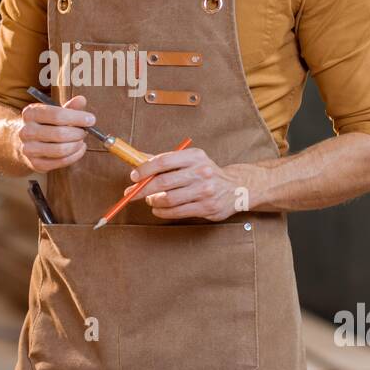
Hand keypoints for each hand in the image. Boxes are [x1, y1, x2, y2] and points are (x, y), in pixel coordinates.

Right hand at [15, 94, 94, 171]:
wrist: (24, 142)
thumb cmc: (44, 124)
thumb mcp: (54, 111)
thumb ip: (69, 107)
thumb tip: (81, 100)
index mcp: (30, 113)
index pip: (57, 115)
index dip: (77, 117)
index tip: (91, 119)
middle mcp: (26, 131)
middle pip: (60, 134)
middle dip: (78, 133)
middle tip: (85, 131)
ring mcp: (29, 149)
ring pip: (60, 150)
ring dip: (77, 145)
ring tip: (81, 140)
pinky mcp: (35, 164)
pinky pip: (61, 162)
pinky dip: (75, 156)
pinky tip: (79, 149)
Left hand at [125, 147, 247, 220]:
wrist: (237, 187)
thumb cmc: (206, 173)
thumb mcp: (191, 161)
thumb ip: (166, 161)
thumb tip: (138, 160)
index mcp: (195, 157)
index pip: (164, 161)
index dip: (145, 169)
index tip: (133, 176)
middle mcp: (201, 172)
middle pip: (163, 181)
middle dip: (142, 189)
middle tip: (132, 193)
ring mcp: (205, 191)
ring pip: (168, 199)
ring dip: (153, 201)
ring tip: (150, 200)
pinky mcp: (207, 207)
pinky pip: (177, 212)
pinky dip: (162, 212)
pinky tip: (158, 209)